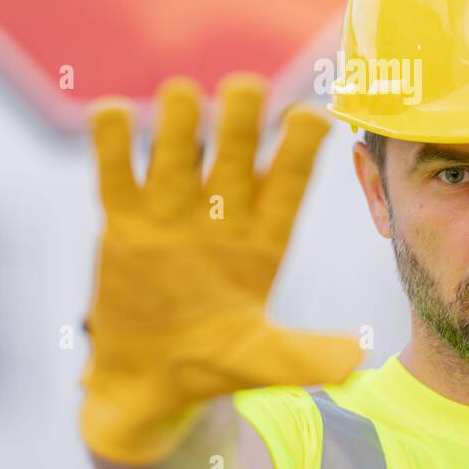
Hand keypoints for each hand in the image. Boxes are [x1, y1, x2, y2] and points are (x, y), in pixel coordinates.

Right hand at [79, 72, 362, 464]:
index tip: (309, 117)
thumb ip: (306, 357)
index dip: (301, 145)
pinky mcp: (122, 218)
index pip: (290, 178)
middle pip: (237, 146)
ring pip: (178, 143)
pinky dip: (111, 136)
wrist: (151, 379)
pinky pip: (115, 168)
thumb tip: (356, 355)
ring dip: (180, 114)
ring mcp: (171, 209)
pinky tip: (113, 113)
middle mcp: (222, 210)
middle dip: (242, 114)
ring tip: (181, 98)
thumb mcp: (263, 363)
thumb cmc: (216, 364)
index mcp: (265, 235)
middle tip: (245, 90)